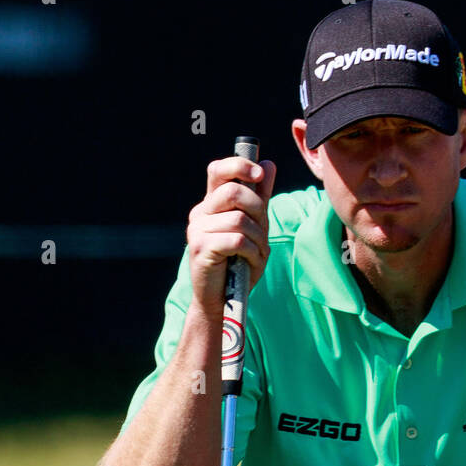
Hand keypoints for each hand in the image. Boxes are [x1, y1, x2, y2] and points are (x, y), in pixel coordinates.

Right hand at [187, 155, 276, 314]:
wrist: (220, 301)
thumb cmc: (237, 264)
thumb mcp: (254, 229)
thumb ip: (259, 198)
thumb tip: (267, 164)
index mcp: (211, 205)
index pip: (219, 170)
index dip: (239, 165)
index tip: (259, 175)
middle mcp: (200, 213)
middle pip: (233, 191)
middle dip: (258, 208)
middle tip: (262, 229)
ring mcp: (198, 230)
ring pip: (239, 219)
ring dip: (258, 238)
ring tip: (257, 253)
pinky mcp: (201, 249)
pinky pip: (237, 240)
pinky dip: (252, 252)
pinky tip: (250, 261)